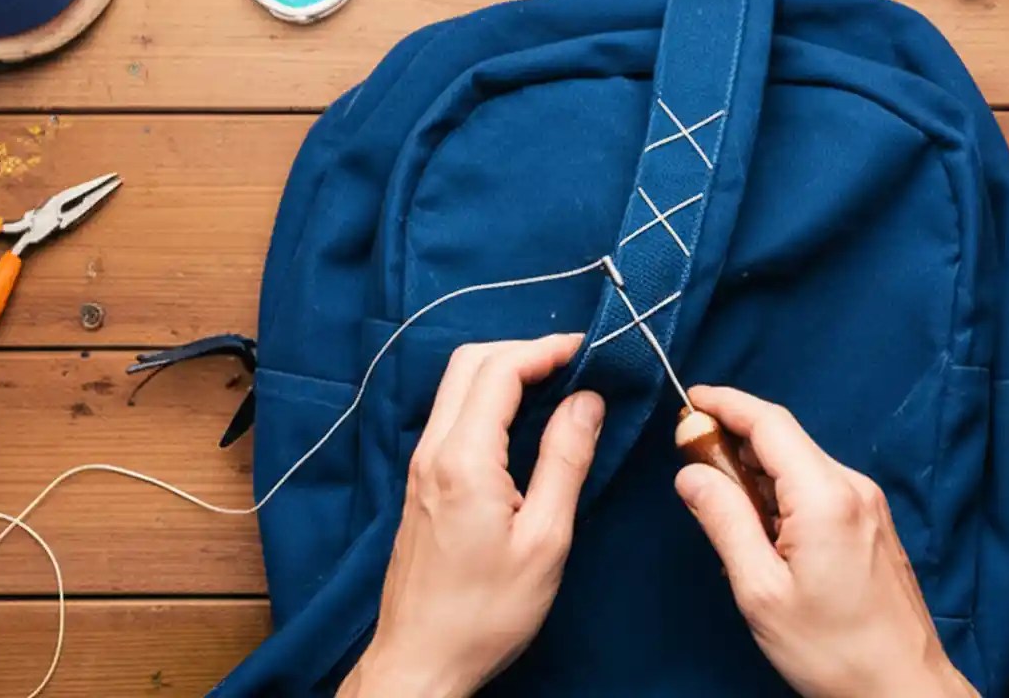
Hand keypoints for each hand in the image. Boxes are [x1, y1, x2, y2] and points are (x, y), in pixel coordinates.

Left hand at [338, 334, 604, 697]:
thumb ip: (565, 460)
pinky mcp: (420, 483)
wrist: (420, 660)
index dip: (547, 349)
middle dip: (523, 350)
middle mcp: (432, 451)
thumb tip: (586, 401)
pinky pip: (452, 416)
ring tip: (556, 387)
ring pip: (456, 386)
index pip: (500, 370)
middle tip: (572, 363)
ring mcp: (420, 466)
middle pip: (469, 363)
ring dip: (504, 372)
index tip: (589, 350)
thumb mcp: (545, 540)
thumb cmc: (486, 612)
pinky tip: (523, 422)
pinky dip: (488, 399)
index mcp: (463, 460)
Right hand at [674, 386, 977, 697]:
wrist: (902, 688)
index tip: (690, 400)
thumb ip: (724, 521)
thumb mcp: (760, 589)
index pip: (769, 423)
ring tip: (723, 506)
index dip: (726, 403)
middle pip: (784, 439)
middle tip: (690, 462)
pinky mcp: (871, 523)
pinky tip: (762, 527)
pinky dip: (782, 491)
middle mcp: (852, 488)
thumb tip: (691, 474)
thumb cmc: (833, 649)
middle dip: (734, 439)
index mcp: (825, 497)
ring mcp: (867, 504)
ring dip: (757, 470)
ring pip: (800, 463)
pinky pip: (818, 486)